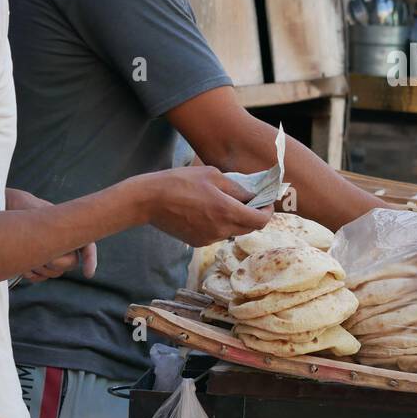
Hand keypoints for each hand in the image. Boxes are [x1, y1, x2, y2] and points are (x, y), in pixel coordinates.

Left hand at [5, 188, 97, 280]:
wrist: (13, 210)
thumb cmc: (29, 208)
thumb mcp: (41, 213)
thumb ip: (51, 227)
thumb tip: (55, 247)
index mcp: (73, 231)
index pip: (88, 248)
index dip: (90, 260)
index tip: (88, 274)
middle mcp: (66, 246)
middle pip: (70, 264)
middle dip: (55, 262)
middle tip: (40, 254)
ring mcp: (54, 257)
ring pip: (55, 273)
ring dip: (40, 268)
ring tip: (26, 255)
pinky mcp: (41, 265)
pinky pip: (41, 278)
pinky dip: (32, 274)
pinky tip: (24, 266)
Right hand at [140, 166, 273, 245]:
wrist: (148, 200)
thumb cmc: (180, 182)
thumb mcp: (212, 175)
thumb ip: (237, 188)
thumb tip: (253, 195)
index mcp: (227, 212)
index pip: (261, 221)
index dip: (268, 212)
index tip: (267, 202)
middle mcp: (221, 229)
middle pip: (249, 228)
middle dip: (254, 215)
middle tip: (251, 201)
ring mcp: (208, 238)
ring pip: (233, 231)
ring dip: (237, 219)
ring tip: (227, 202)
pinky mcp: (197, 242)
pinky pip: (218, 234)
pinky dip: (221, 224)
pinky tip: (209, 210)